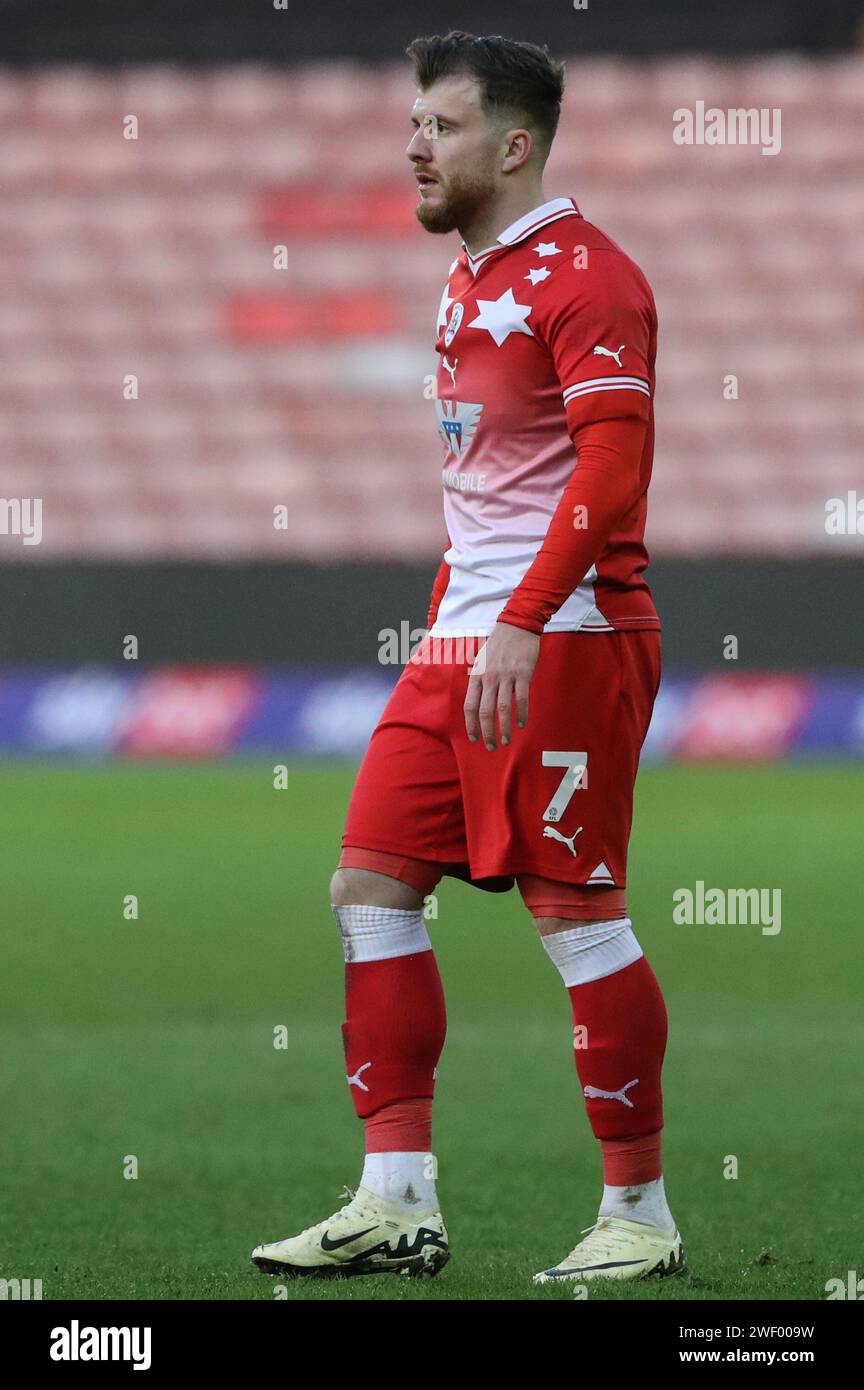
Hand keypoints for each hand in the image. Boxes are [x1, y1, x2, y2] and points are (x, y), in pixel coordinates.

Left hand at [464, 621, 539, 749]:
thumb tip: (478, 701)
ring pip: (502, 708)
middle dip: (487, 733)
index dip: (471, 725)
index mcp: (477, 676)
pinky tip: (521, 724)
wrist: (516, 626)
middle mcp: (489, 678)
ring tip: (506, 741)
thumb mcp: (481, 661)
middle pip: (484, 712)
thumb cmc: (498, 645)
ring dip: (504, 728)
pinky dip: (521, 714)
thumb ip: (479, 681)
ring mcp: (506, 676)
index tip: (474, 738)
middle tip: (491, 747)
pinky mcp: (522, 674)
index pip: (469, 706)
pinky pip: (521, 699)